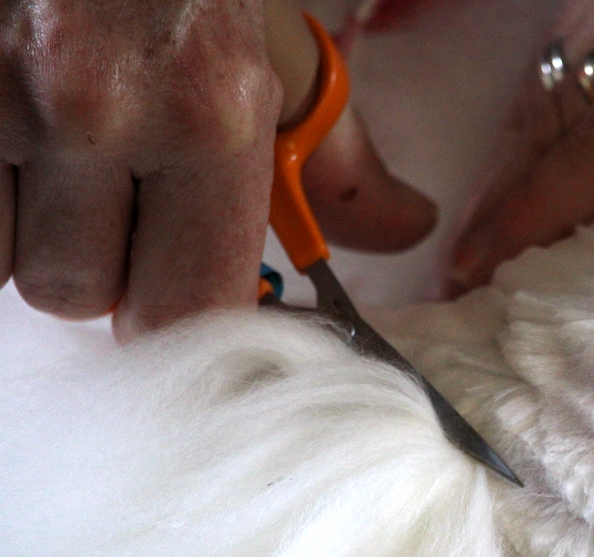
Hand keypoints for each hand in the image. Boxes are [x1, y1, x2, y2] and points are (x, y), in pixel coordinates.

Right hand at [0, 0, 434, 338]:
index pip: (186, 312)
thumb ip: (343, 166)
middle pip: (80, 296)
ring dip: (34, 231)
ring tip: (65, 161)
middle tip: (121, 202)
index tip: (180, 295)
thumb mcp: (285, 59)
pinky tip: (21, 150)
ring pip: (4, 260)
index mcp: (213, 120)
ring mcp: (1, 97)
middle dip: (103, 268)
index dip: (178, 315)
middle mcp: (99, 111)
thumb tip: (407, 229)